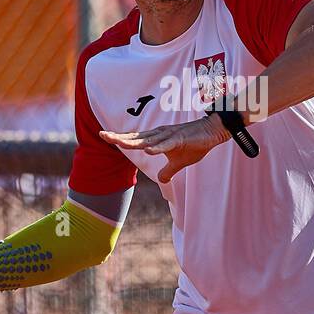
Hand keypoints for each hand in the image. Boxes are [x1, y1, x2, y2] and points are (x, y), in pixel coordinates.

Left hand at [101, 115, 231, 183]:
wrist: (211, 132)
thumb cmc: (194, 144)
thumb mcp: (179, 163)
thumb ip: (168, 171)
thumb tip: (162, 181)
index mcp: (156, 140)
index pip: (134, 140)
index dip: (119, 139)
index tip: (103, 135)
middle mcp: (159, 136)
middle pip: (135, 138)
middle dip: (118, 137)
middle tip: (102, 134)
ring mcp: (168, 137)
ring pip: (148, 140)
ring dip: (133, 142)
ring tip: (118, 143)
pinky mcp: (180, 139)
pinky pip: (167, 145)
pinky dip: (157, 148)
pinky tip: (148, 151)